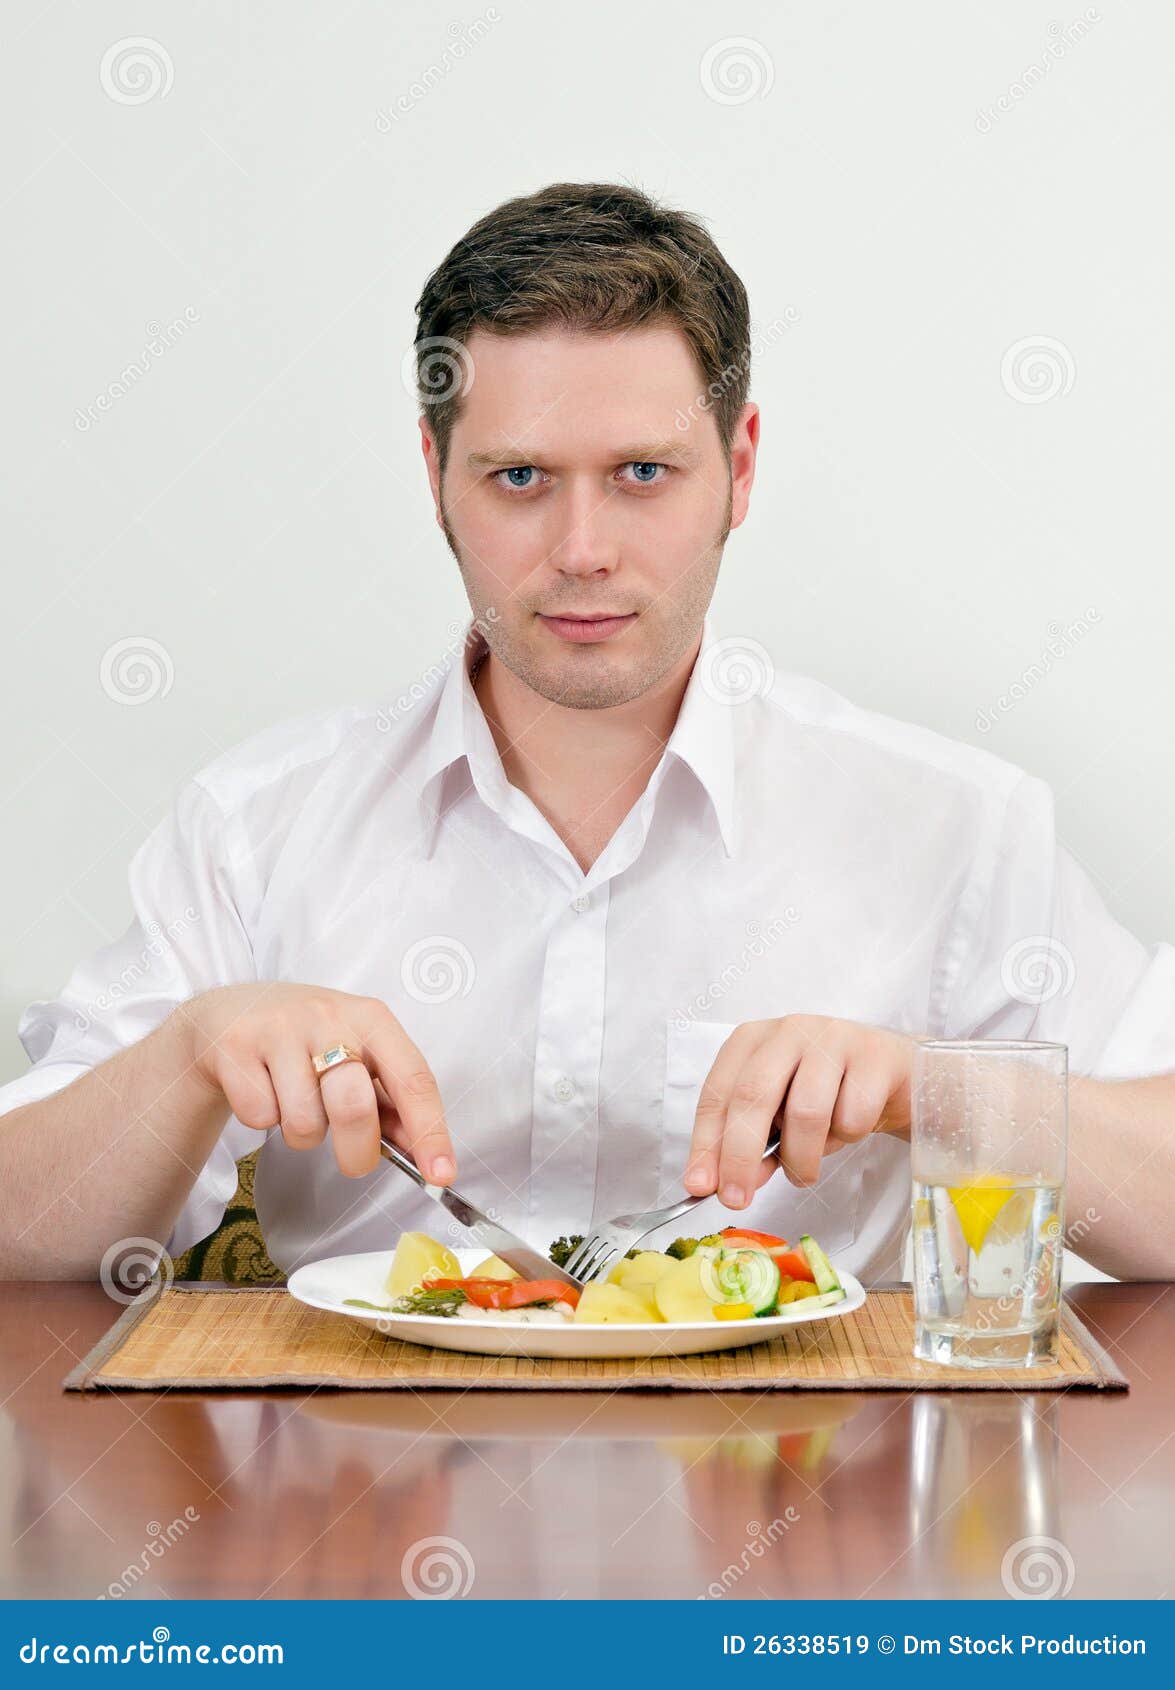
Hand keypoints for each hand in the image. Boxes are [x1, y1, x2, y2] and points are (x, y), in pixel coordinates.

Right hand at [172, 983, 453, 1181]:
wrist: (230, 1013)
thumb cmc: (308, 1041)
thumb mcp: (356, 1054)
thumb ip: (391, 1102)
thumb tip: (427, 1155)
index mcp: (371, 1018)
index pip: (413, 1078)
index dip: (430, 1131)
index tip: (441, 1174)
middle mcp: (328, 1016)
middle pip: (353, 1106)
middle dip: (358, 1152)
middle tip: (354, 1160)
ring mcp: (279, 1028)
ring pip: (303, 1120)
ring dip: (303, 1134)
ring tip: (297, 1107)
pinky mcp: (236, 1046)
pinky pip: (259, 1116)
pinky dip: (263, 1120)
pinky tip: (263, 1092)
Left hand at [683, 1015, 914, 1209]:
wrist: (894, 1074)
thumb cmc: (827, 1094)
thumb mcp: (780, 1118)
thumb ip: (751, 1147)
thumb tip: (726, 1185)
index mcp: (752, 1040)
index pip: (718, 1093)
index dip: (706, 1142)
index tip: (700, 1186)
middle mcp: (788, 1031)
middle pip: (753, 1096)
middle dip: (740, 1155)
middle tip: (737, 1200)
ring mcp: (833, 1038)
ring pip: (806, 1111)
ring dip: (801, 1157)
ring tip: (805, 1172)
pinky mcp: (875, 1056)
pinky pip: (853, 1115)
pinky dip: (846, 1138)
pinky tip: (850, 1128)